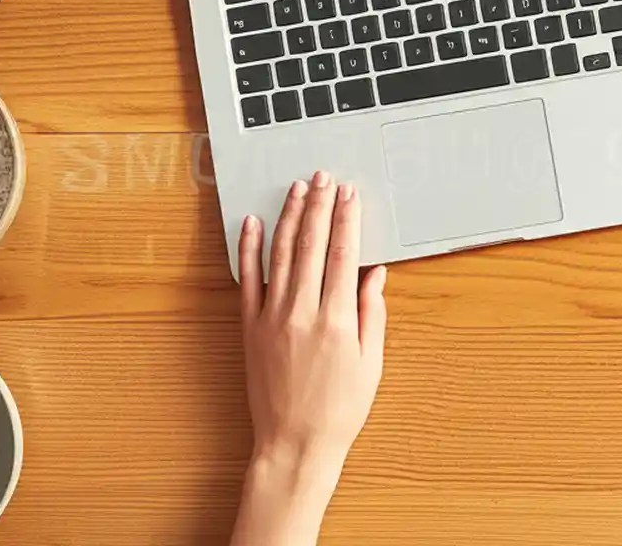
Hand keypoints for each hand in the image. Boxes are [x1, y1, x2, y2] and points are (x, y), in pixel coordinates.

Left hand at [237, 171, 387, 474]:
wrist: (294, 444)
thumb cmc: (338, 410)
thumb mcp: (371, 364)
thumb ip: (372, 314)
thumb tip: (374, 275)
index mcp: (337, 320)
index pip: (342, 254)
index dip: (346, 219)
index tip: (349, 193)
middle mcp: (303, 312)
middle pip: (311, 245)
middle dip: (318, 206)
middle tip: (323, 177)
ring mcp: (272, 318)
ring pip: (280, 254)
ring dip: (289, 217)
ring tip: (296, 189)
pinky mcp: (250, 328)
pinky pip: (248, 279)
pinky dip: (249, 248)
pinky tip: (252, 223)